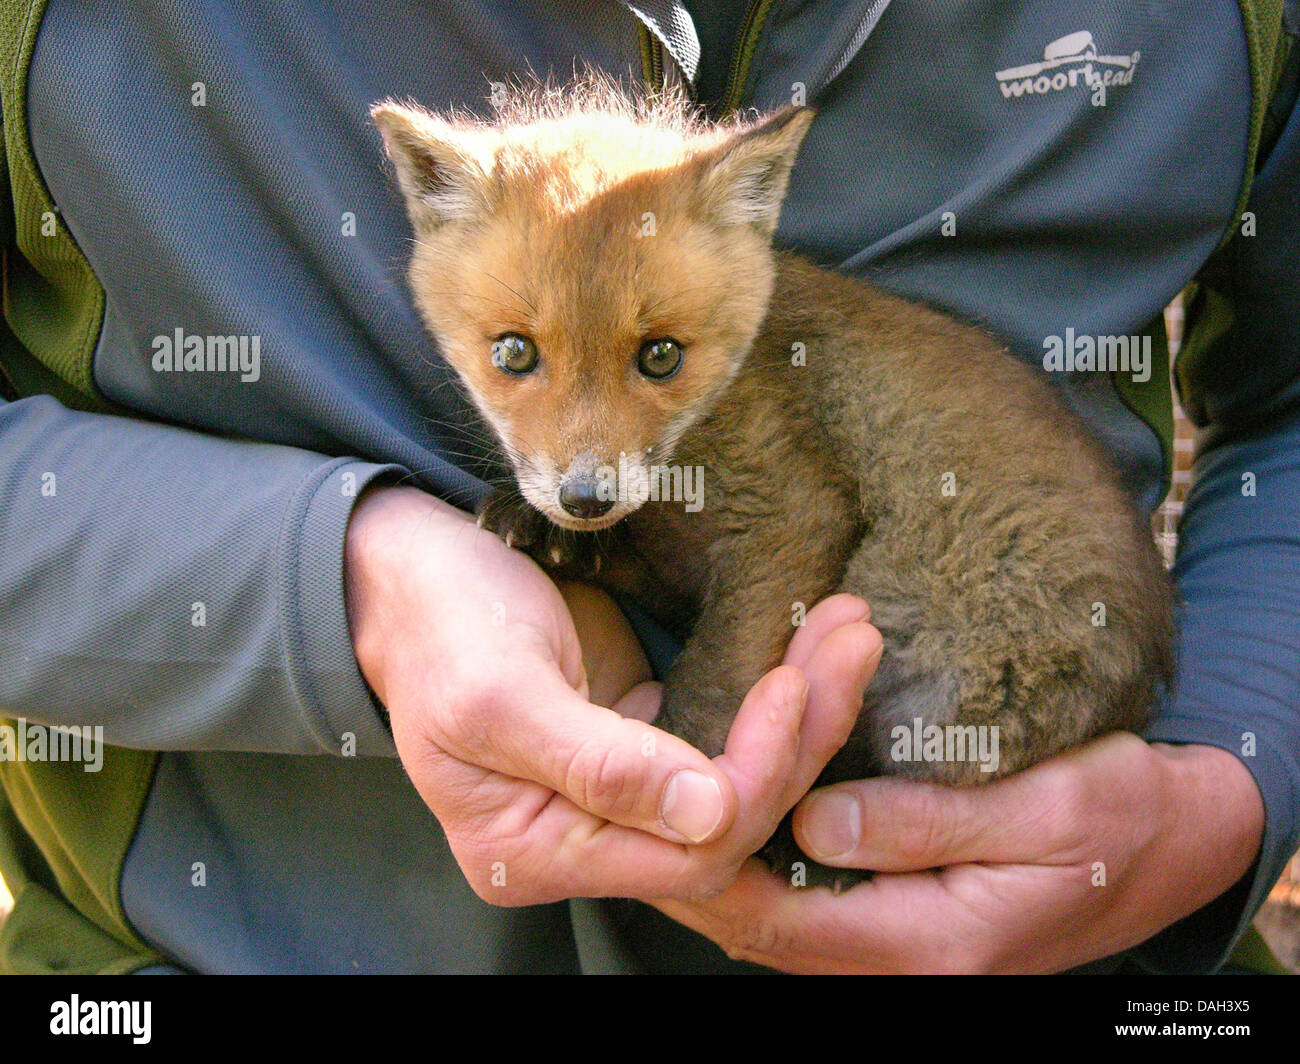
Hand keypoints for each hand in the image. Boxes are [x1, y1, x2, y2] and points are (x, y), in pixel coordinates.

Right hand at [344, 485, 880, 904]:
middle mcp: (583, 838)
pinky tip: (810, 644)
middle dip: (800, 740)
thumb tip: (708, 812)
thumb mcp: (499, 694)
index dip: (752, 780)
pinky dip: (770, 692)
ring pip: (737, 778)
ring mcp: (615, 790)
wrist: (408, 569)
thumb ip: (598, 764)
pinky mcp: (637, 737)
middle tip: (852, 644)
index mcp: (537, 850)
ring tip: (849, 632)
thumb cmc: (437, 624)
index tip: (791, 687)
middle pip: (726, 820)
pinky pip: (722, 734)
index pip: (683, 853)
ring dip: (801, 713)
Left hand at [652, 734, 1264, 971]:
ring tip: (683, 745)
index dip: (703, 864)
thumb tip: (813, 824)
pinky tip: (746, 759)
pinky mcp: (891, 898)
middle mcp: (894, 952)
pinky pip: (804, 871)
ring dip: (732, 815)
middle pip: (756, 910)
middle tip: (644, 761)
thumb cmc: (1120, 816)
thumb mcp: (1045, 808)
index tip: (657, 794)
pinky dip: (768, 815)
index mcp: (929, 944)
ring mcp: (889, 930)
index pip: (777, 920)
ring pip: (773, 888)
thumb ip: (929, 823)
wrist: (1171, 838)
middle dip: (702, 832)